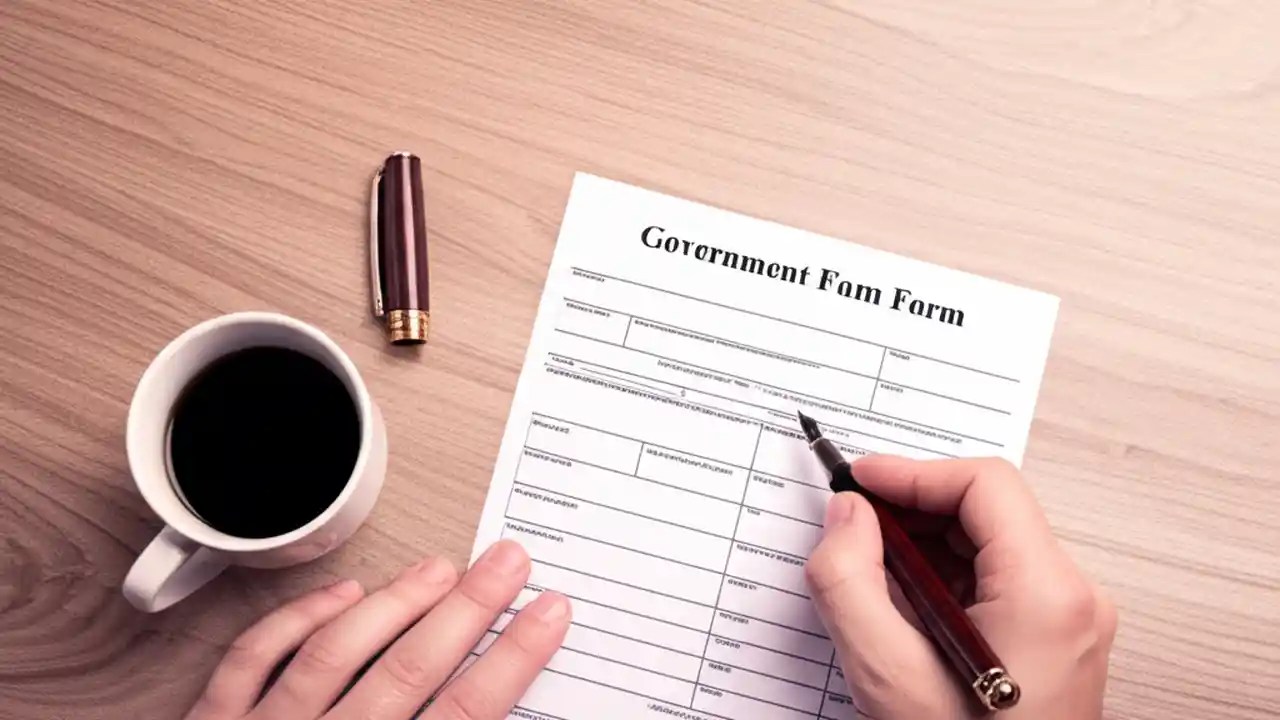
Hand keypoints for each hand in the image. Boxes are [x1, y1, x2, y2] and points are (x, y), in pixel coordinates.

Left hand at [185, 540, 569, 719]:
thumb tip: (491, 718)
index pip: (464, 715)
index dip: (512, 660)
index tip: (549, 615)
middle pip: (410, 671)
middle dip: (468, 610)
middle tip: (508, 562)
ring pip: (335, 653)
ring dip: (395, 604)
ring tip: (440, 567)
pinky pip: (255, 659)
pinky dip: (299, 619)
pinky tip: (343, 593)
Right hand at [805, 456, 1116, 718]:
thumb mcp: (885, 674)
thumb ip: (849, 580)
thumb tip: (847, 517)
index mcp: (1049, 594)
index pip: (983, 485)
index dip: (912, 473)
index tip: (859, 480)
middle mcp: (1074, 598)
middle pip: (987, 509)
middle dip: (911, 510)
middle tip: (853, 526)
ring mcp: (1070, 620)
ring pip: (989, 543)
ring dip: (923, 545)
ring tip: (870, 575)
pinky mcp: (1054, 637)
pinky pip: (995, 579)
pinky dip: (942, 577)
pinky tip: (901, 606)